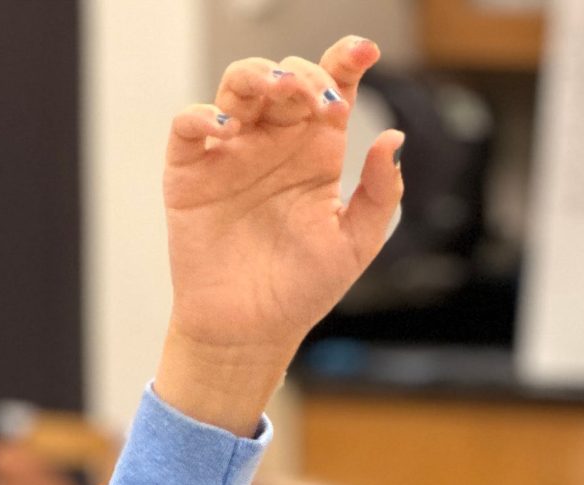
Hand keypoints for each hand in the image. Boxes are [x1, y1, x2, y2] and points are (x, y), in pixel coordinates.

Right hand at [157, 36, 402, 431]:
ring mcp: (231, 151)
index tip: (364, 51)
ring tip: (281, 92)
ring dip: (259, 77)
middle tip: (323, 102)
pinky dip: (204, 115)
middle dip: (305, 75)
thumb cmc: (301, 291)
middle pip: (285, 78)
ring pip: (238, 85)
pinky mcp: (191, 169)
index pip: (329, 90)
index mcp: (315, 153)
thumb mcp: (354, 245)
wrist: (250, 333)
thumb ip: (380, 194)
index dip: (344, 61)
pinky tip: (228, 129)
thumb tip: (394, 138)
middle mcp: (274, 143)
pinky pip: (190, 124)